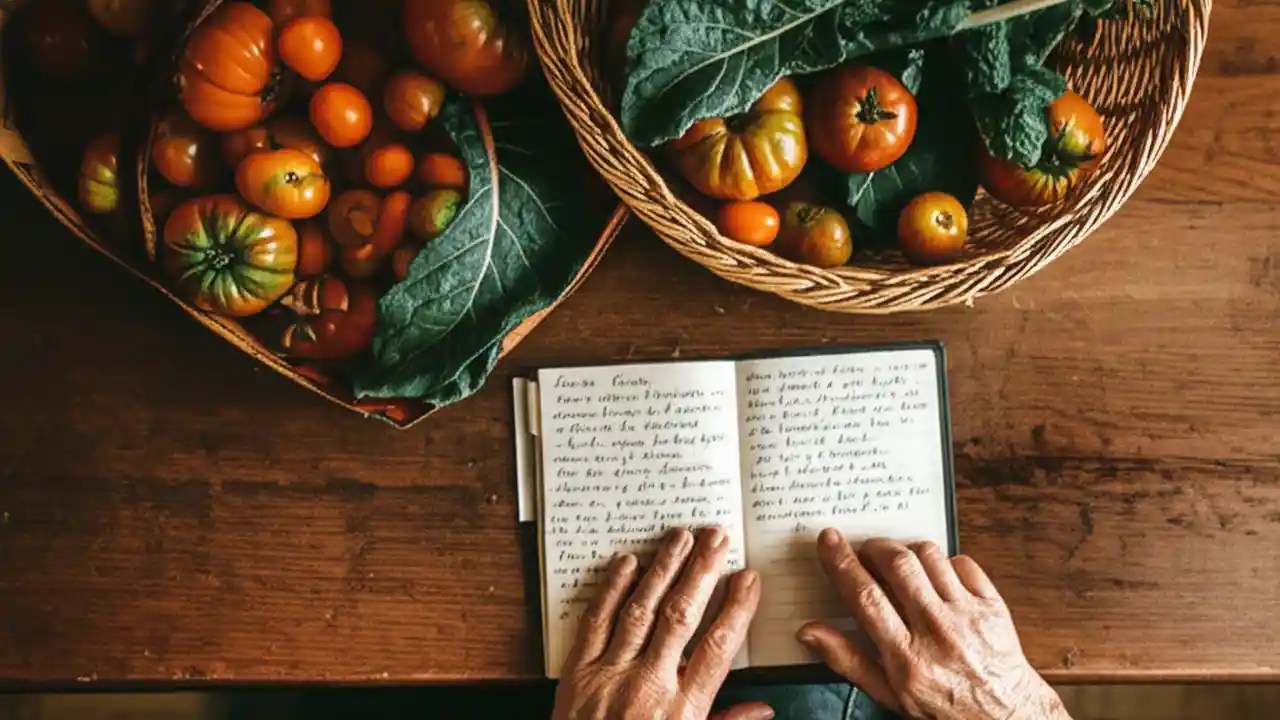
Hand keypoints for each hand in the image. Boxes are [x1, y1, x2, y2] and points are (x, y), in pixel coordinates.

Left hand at [552, 526, 771, 719]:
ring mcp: (609, 677)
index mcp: (682, 712)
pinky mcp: (576, 675)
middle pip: (681, 617)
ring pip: (640, 609)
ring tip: (679, 537)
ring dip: (662, 569)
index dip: (735, 607)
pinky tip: (627, 562)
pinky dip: (611, 589)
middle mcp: (647, 688)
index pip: (717, 648)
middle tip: (715, 537)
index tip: (748, 578)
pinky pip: (596, 622)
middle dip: (701, 571)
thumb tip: (762, 710)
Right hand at [798, 531, 1069, 719]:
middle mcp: (937, 631)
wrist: (1004, 715)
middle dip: (874, 547)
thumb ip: (847, 659)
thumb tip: (810, 632)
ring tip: (898, 562)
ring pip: (929, 556)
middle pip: (897, 565)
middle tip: (865, 551)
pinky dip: (944, 561)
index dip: (841, 563)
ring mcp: (967, 615)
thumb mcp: (888, 694)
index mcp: (906, 656)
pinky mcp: (991, 605)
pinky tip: (936, 576)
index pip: (865, 597)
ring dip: (906, 551)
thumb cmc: (944, 706)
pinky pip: (963, 562)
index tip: (829, 540)